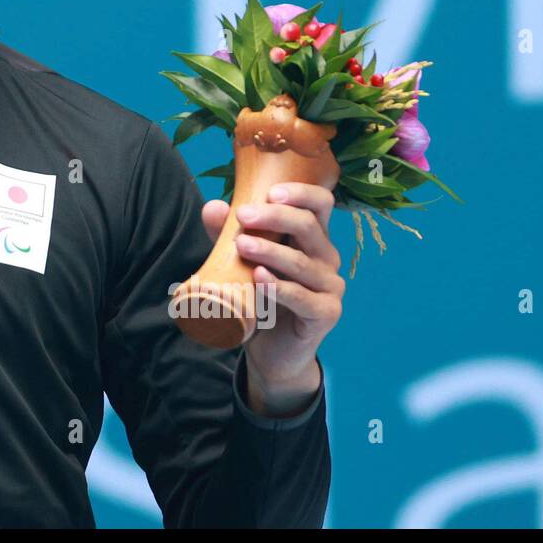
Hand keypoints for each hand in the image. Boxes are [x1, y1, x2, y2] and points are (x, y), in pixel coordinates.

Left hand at [201, 183, 344, 415]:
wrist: (272, 350)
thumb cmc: (260, 297)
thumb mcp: (241, 262)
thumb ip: (227, 235)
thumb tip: (212, 207)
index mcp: (312, 238)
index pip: (320, 204)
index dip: (301, 193)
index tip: (270, 192)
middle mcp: (327, 259)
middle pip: (309, 227)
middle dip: (275, 217)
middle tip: (242, 216)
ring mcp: (330, 288)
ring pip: (303, 262)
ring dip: (271, 251)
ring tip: (241, 245)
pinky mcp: (325, 314)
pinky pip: (304, 298)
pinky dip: (280, 287)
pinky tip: (260, 278)